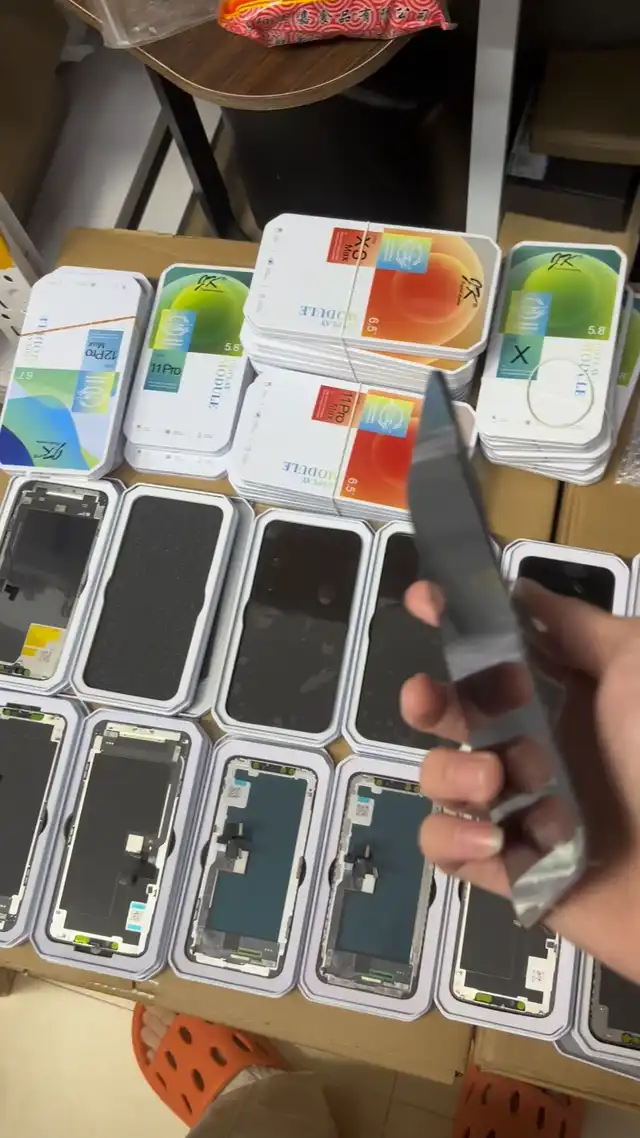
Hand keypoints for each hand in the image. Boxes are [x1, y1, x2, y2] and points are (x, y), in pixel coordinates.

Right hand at [402, 577, 639, 983]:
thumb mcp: (637, 663)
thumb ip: (574, 624)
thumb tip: (519, 589)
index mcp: (562, 701)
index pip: (492, 656)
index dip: (452, 625)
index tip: (424, 599)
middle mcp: (534, 750)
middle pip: (450, 717)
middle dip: (427, 700)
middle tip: (426, 696)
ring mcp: (519, 811)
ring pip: (440, 780)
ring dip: (454, 774)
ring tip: (498, 785)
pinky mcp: (511, 872)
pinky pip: (446, 848)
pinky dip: (456, 839)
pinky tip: (496, 841)